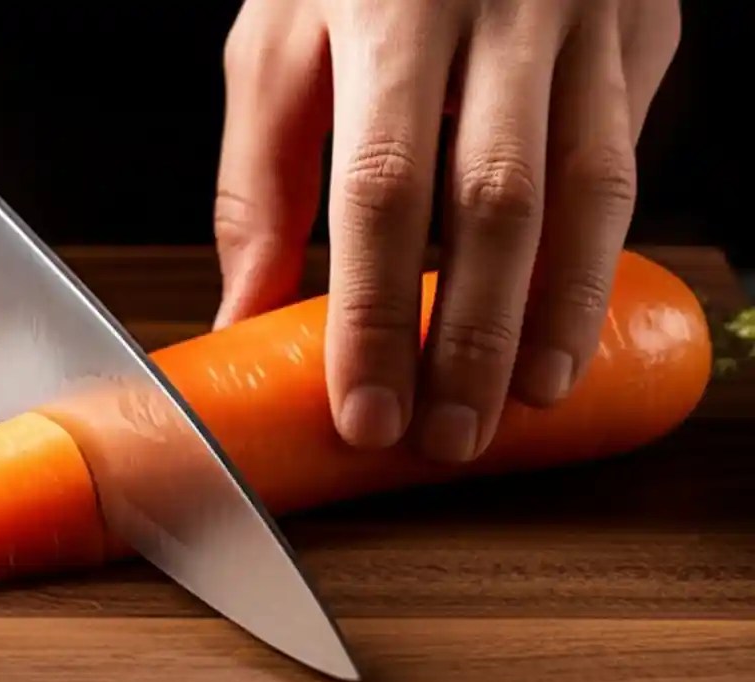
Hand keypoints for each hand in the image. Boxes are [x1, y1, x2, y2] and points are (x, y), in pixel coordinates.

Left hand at [214, 0, 679, 462]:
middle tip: (446, 436)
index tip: (364, 410)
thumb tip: (243, 312)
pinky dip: (601, 251)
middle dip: (470, 338)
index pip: (379, 190)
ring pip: (589, 189)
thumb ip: (263, 177)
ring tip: (527, 403)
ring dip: (557, 312)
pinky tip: (568, 319)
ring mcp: (582, 19)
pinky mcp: (640, 29)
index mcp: (386, 13)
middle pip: (494, 204)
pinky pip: (626, 153)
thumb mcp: (279, 39)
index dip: (373, 314)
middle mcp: (497, 13)